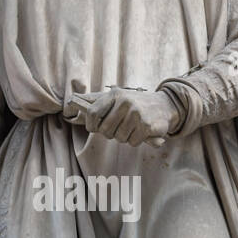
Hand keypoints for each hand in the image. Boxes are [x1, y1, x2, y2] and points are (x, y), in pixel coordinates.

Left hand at [63, 87, 178, 145]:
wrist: (165, 105)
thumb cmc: (137, 104)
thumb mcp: (120, 98)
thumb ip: (100, 103)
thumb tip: (71, 103)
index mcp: (115, 95)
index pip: (93, 113)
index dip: (91, 124)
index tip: (94, 128)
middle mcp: (125, 103)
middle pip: (105, 130)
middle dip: (111, 133)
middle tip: (120, 129)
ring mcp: (136, 114)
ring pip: (119, 138)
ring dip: (125, 137)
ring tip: (133, 128)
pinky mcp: (146, 125)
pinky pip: (132, 142)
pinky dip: (136, 141)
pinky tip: (142, 131)